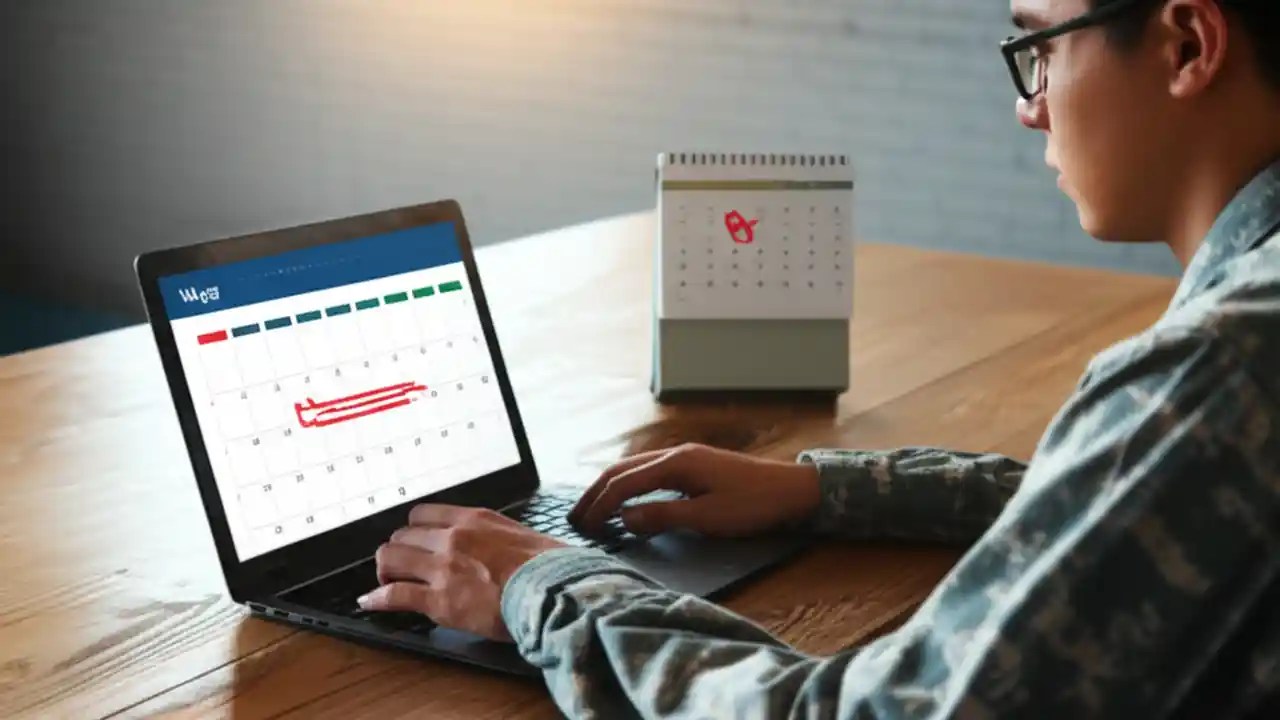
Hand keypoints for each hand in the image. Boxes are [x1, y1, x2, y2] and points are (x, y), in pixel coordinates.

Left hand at [358, 505, 567, 641]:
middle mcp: (453, 537)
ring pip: (391, 558)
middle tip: (401, 565)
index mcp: (474, 519)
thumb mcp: (520, 536)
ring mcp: (443, 568)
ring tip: (387, 581)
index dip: (413, 530)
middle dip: (399, 551)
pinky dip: (378, 599)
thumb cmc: (549, 568)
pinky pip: (395, 595)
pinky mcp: (439, 600)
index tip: (413, 540)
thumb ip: (496, 536)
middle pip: (402, 535)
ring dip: (386, 570)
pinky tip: (370, 603)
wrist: (554, 592)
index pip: (423, 513)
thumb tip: (496, 546)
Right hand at [570, 443, 820, 537]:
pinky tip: (626, 499)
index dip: (599, 506)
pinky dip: (628, 485)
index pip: (623, 484)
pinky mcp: (694, 465)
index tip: (582, 528)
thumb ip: (663, 516)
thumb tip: (624, 519)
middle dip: (595, 493)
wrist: (792, 489)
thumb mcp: (707, 518)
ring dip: (610, 488)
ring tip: (592, 509)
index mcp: (676, 464)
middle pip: (621, 470)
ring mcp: (685, 457)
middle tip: (575, 518)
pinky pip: (648, 471)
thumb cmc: (753, 505)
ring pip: (633, 468)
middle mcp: (675, 454)